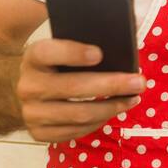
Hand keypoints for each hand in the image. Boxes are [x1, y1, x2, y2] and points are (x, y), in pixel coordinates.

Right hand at [16, 39, 144, 142]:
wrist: (30, 91)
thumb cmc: (57, 65)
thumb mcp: (62, 48)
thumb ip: (84, 41)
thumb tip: (124, 35)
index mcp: (33, 57)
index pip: (48, 52)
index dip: (73, 53)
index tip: (100, 53)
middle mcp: (28, 86)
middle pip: (73, 87)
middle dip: (111, 85)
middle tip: (139, 82)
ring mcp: (31, 112)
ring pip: (78, 114)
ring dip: (111, 107)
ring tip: (133, 98)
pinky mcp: (39, 133)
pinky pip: (75, 131)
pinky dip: (99, 122)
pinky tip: (114, 111)